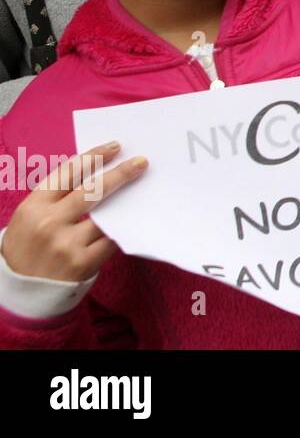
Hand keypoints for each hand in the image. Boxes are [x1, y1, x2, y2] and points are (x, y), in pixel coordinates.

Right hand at [0, 142, 145, 282]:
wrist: (19, 291)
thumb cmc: (28, 246)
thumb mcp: (30, 216)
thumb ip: (56, 196)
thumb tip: (97, 172)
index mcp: (33, 206)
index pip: (68, 172)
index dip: (94, 156)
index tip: (115, 146)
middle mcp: (49, 223)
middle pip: (93, 190)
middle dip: (120, 173)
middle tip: (141, 162)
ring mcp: (67, 244)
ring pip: (106, 217)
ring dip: (126, 203)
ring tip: (142, 190)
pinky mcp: (83, 264)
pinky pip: (111, 240)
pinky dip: (122, 230)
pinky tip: (133, 221)